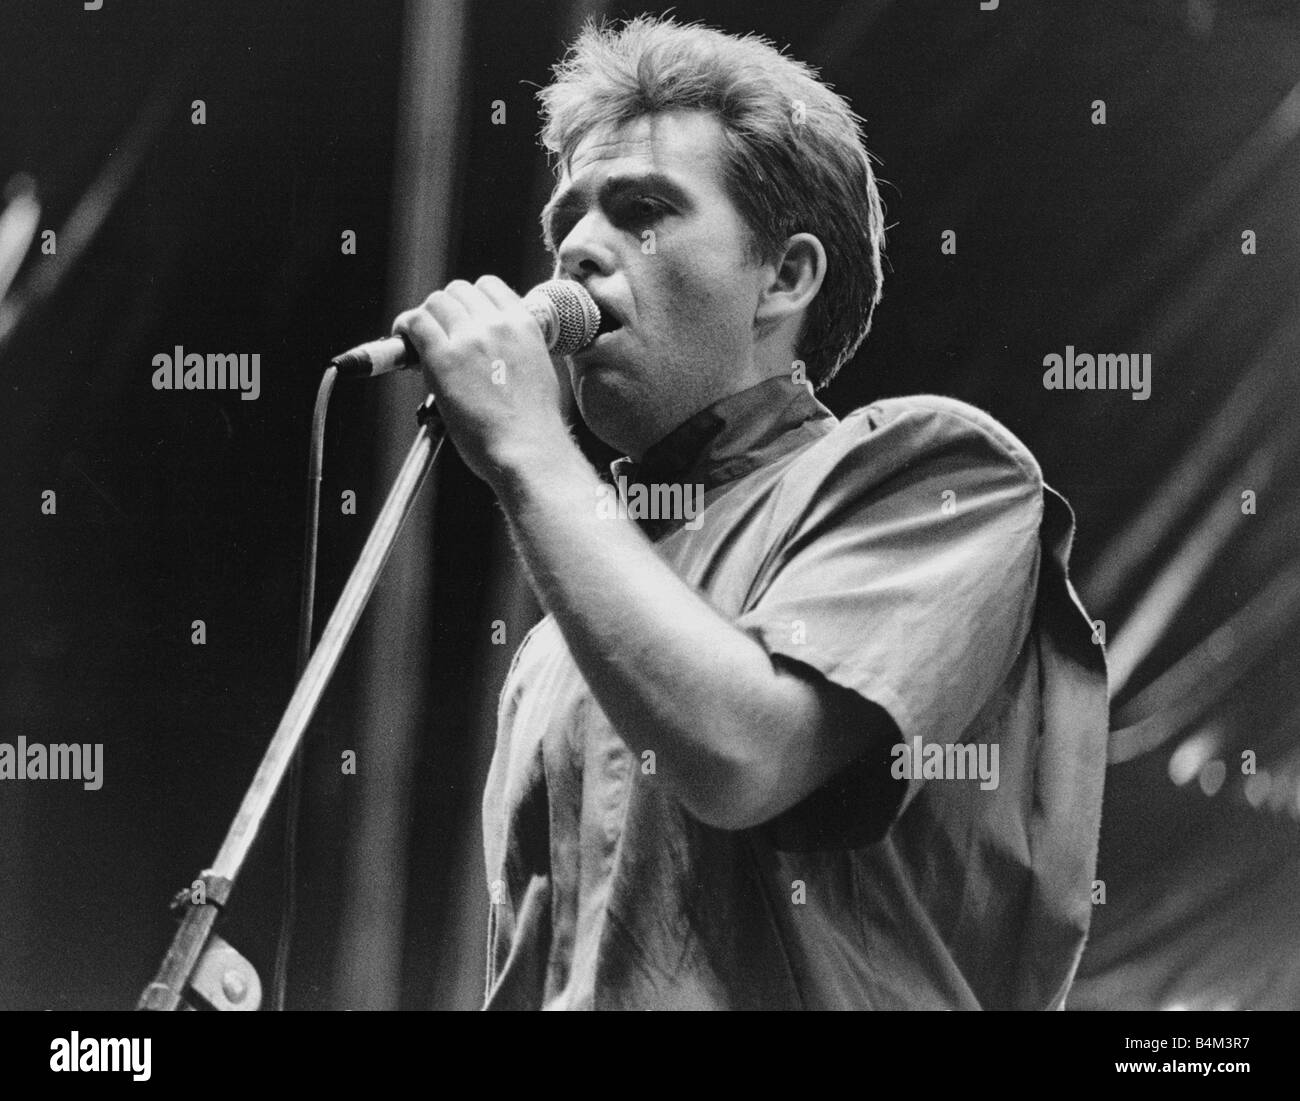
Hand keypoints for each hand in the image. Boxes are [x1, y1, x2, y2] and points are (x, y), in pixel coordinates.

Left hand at [392, 275, 570, 485]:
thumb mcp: (538, 368)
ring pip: (435, 303)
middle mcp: (496, 324)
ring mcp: (469, 338)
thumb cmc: (533, 424)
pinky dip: (405, 328)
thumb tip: (493, 346)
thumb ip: (516, 346)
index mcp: (524, 324)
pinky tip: (404, 343)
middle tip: (439, 334)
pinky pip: (415, 323)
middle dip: (446, 310)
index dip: (470, 300)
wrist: (528, 449)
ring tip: (420, 341)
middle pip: (457, 291)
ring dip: (426, 319)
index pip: (488, 286)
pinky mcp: (444, 358)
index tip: (462, 318)